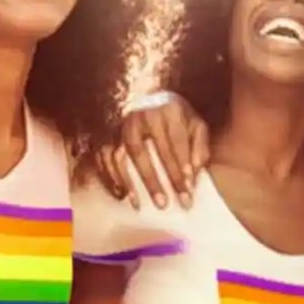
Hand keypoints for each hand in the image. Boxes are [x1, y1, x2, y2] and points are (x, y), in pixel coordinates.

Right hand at [98, 91, 209, 209]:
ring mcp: (120, 124)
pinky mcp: (106, 133)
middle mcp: (140, 114)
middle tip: (163, 204)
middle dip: (154, 181)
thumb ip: (200, 145)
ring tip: (138, 205)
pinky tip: (121, 195)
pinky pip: (103, 158)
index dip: (180, 167)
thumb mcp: (196, 125)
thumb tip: (194, 171)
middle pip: (144, 152)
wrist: (151, 99)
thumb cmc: (178, 119)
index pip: (174, 143)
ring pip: (120, 156)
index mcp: (167, 110)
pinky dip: (110, 177)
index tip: (187, 189)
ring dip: (129, 182)